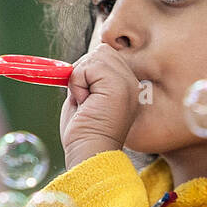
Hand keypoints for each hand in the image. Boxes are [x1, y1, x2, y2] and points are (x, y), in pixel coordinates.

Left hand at [60, 43, 142, 168]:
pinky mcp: (119, 86)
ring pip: (96, 55)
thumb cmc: (83, 134)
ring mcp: (128, 83)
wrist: (88, 154)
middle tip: (86, 101)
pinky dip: (79, 82)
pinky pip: (89, 66)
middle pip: (103, 52)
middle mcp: (132, 83)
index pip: (106, 58)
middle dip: (84, 71)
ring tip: (87, 102)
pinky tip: (86, 103)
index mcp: (126, 87)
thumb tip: (74, 64)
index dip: (88, 72)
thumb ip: (86, 79)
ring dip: (81, 77)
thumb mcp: (84, 98)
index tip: (87, 99)